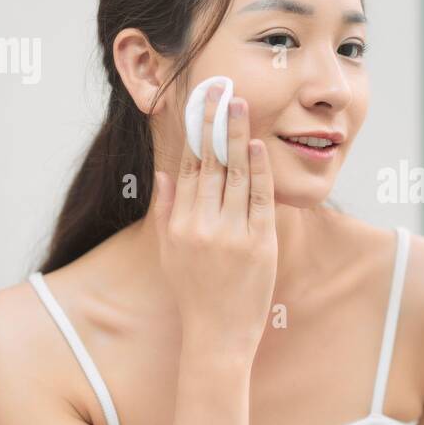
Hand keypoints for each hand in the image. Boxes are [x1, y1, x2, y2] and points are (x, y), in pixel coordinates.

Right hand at [150, 83, 277, 357]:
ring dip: (238, 136)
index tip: (197, 104)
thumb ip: (166, 210)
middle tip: (219, 88)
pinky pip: (259, 199)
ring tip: (240, 103)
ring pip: (234, 175)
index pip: (187, 168)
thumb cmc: (194, 294)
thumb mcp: (169, 251)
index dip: (193, 133)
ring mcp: (231, 235)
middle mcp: (201, 226)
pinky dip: (259, 170)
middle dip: (214, 122)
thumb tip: (164, 173)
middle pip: (210, 163)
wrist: (217, 336)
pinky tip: (259, 145)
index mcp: (178, 225)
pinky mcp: (258, 244)